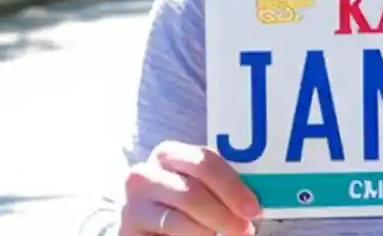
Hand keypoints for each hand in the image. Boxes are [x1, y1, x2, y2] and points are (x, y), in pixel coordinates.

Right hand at [120, 141, 260, 234]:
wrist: (150, 229)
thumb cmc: (184, 206)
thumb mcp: (203, 190)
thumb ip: (223, 189)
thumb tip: (254, 203)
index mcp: (170, 154)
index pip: (205, 163)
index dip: (232, 187)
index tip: (253, 209)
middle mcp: (145, 173)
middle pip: (192, 192)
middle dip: (224, 214)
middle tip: (244, 230)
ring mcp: (133, 203)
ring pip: (180, 220)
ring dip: (210, 231)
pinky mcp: (128, 229)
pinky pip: (169, 233)